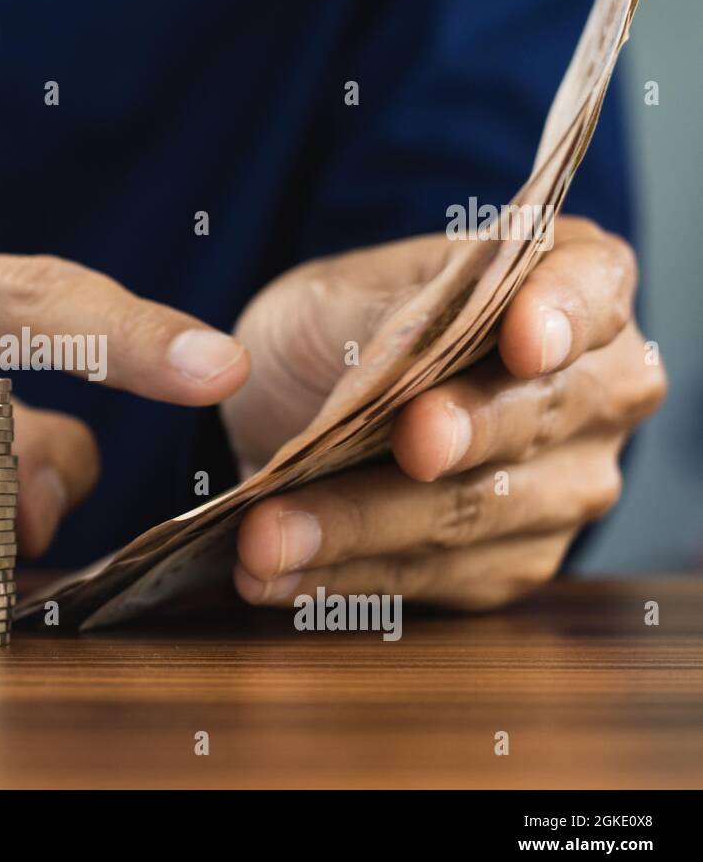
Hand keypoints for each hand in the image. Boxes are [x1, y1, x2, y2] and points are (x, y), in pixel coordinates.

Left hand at [222, 217, 665, 609]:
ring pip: (470, 511)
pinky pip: (425, 576)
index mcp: (575, 285)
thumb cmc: (338, 327)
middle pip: (534, 416)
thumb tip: (402, 366)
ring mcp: (561, 489)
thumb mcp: (343, 294)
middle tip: (411, 442)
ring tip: (269, 535)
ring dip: (362, 525)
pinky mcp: (506, 566)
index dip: (564, 313)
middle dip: (465, 432)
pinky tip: (273, 572)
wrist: (296, 403)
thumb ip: (389, 318)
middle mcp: (594, 393)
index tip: (524, 338)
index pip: (590, 292)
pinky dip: (340, 574)